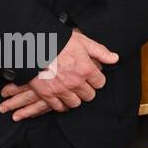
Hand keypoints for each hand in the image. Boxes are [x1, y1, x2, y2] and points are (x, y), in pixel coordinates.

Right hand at [0, 28, 118, 120]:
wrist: (33, 45)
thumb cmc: (58, 40)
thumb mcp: (82, 41)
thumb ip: (100, 51)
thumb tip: (115, 59)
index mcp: (86, 69)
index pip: (100, 83)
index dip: (96, 79)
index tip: (91, 76)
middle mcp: (75, 82)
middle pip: (89, 96)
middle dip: (87, 90)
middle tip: (81, 83)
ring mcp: (61, 90)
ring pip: (76, 103)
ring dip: (74, 98)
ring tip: (71, 90)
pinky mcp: (48, 94)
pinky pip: (59, 107)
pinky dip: (61, 104)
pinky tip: (60, 97)